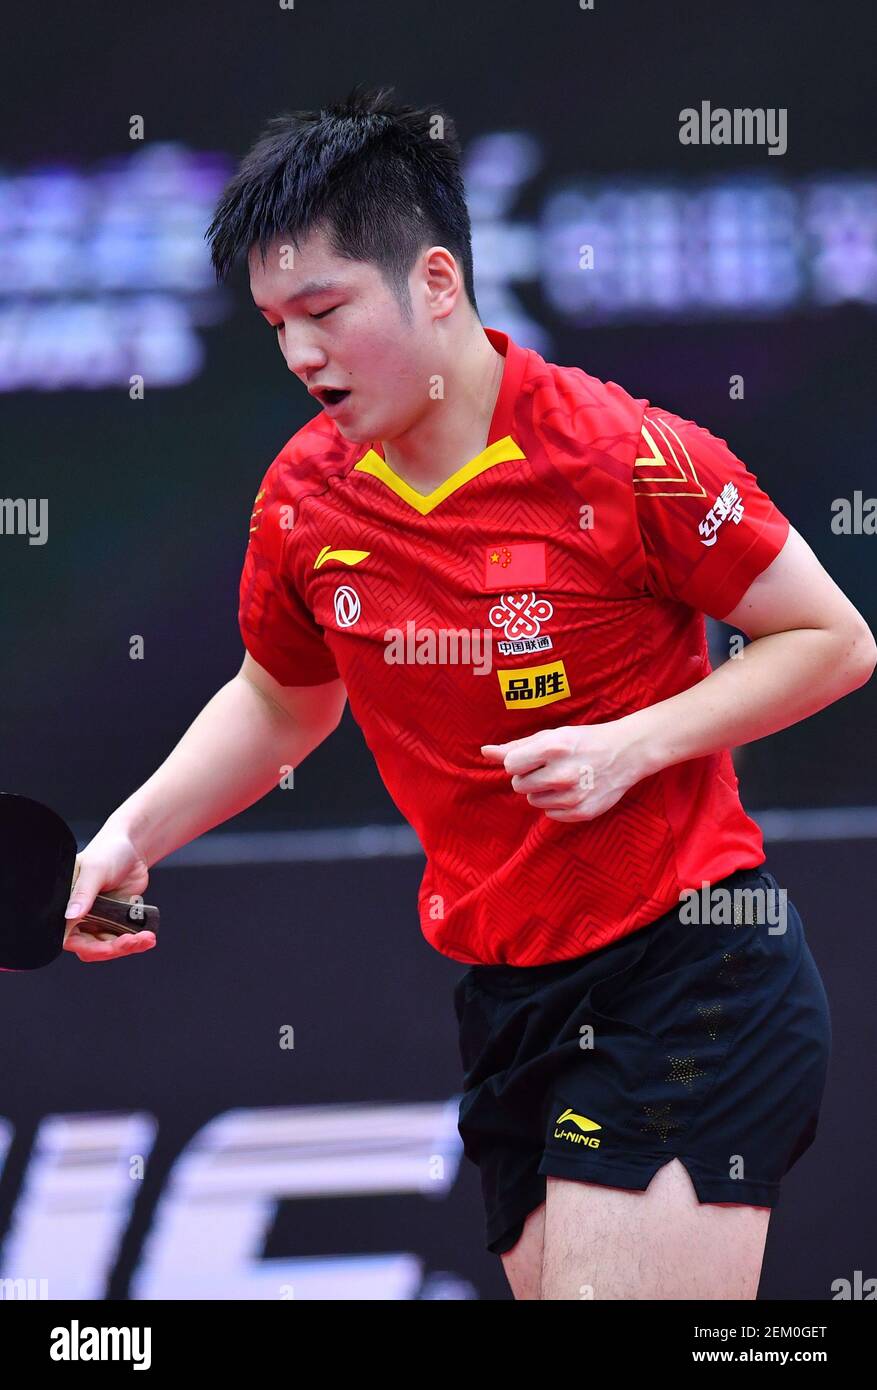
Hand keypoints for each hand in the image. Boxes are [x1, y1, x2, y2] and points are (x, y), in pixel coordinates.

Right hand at [63, 823, 156, 962]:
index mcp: (65, 906)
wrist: (133, 849)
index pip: (68, 938)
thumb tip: (71, 915)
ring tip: (148, 938)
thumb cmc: (107, 852)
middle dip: (114, 948)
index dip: (88, 947)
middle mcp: (79, 918)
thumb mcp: (95, 870)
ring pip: (109, 946)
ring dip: (128, 946)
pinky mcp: (115, 922)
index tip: (110, 947)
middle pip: (91, 948)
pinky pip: (122, 940)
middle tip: (134, 941)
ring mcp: (97, 922)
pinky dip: (135, 941)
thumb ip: (84, 893)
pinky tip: (148, 936)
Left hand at [481, 718, 647, 821]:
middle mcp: (563, 773)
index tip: (535, 757)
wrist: (626, 753)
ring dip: (542, 791)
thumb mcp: (552, 736)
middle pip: (518, 786)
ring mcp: (573, 795)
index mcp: (553, 748)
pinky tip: (573, 790)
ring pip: (533, 801)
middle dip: (529, 777)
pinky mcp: (581, 812)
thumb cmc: (583, 741)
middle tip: (550, 768)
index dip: (519, 762)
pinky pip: (550, 813)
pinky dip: (556, 804)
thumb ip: (516, 746)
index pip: (511, 765)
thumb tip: (485, 752)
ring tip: (563, 778)